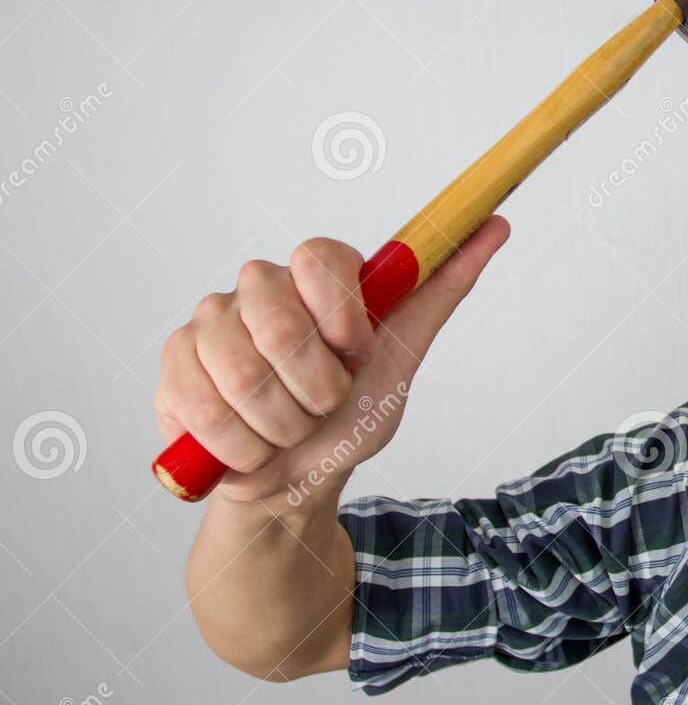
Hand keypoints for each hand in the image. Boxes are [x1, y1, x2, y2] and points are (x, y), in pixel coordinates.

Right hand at [154, 216, 509, 505]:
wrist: (298, 480)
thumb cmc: (351, 415)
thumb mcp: (405, 356)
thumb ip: (442, 289)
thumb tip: (496, 224)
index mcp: (316, 278)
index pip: (319, 255)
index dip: (340, 310)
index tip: (357, 350)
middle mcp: (259, 288)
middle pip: (278, 320)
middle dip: (314, 388)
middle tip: (324, 404)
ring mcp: (209, 322)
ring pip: (239, 370)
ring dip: (280, 424)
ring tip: (290, 430)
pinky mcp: (174, 364)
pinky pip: (200, 402)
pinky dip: (240, 444)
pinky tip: (250, 446)